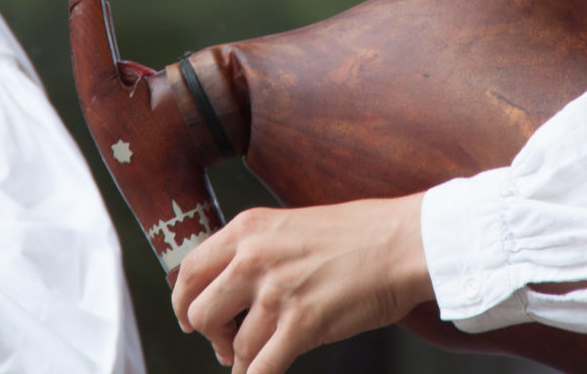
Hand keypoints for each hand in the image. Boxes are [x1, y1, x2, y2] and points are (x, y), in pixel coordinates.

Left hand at [171, 194, 431, 373]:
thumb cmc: (358, 234)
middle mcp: (253, 258)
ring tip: (256, 358)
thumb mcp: (290, 226)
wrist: (402, 242)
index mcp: (248, 229)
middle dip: (212, 336)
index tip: (189, 318)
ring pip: (234, 345)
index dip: (184, 302)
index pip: (190, 271)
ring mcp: (277, 292)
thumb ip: (256, 251)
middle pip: (201, 313)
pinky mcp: (303, 323)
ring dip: (241, 359)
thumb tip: (229, 289)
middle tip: (227, 342)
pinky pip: (262, 367)